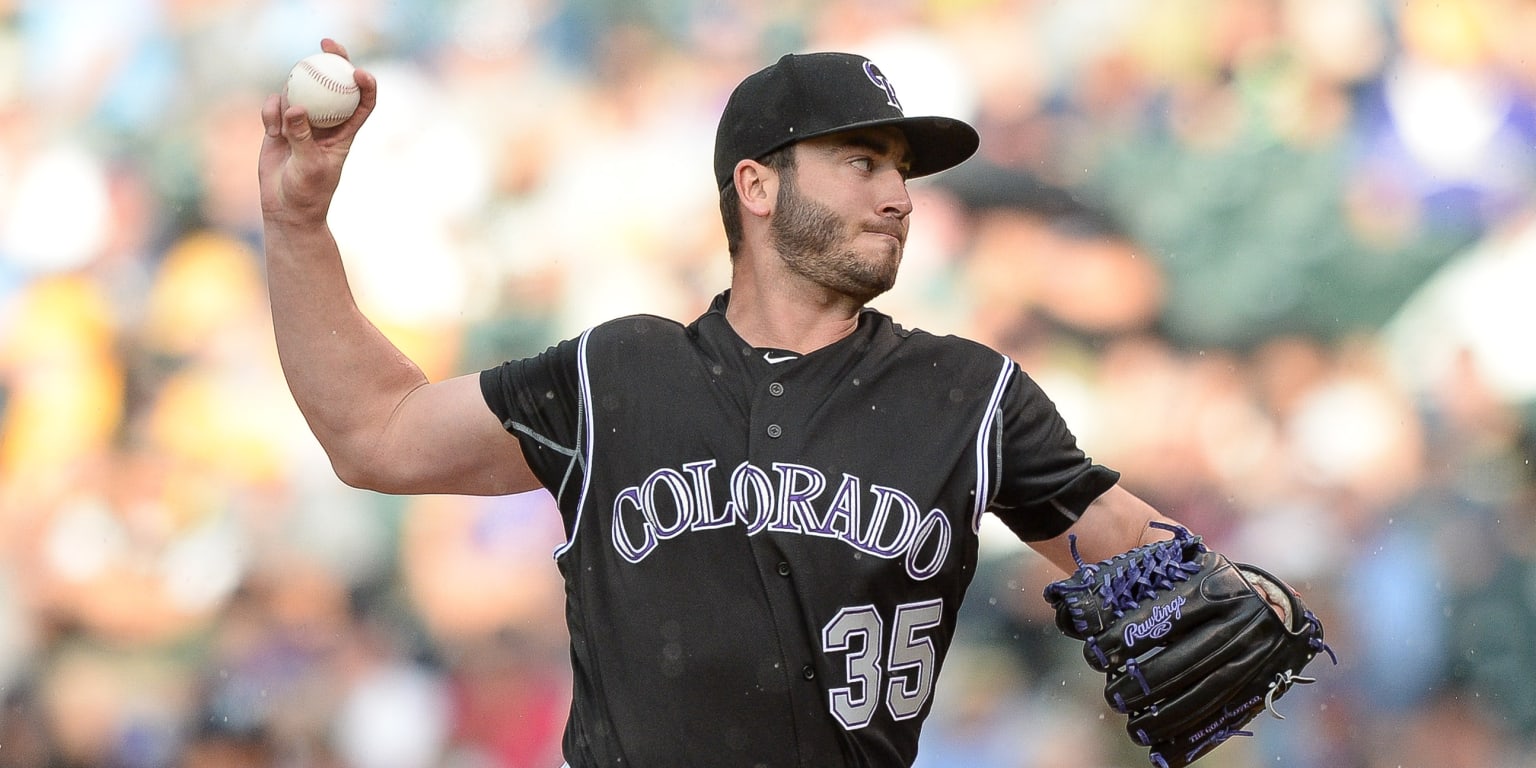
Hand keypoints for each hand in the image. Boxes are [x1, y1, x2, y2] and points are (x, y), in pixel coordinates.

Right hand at [258, 38, 376, 226]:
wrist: (285, 208)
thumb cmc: (307, 192)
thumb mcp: (309, 165)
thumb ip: (303, 136)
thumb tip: (296, 107)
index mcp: (344, 132)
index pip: (362, 103)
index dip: (366, 84)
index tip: (359, 71)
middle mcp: (326, 123)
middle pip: (333, 84)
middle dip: (333, 60)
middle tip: (326, 43)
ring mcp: (301, 123)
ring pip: (299, 91)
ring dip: (290, 95)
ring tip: (283, 122)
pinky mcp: (279, 127)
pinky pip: (275, 106)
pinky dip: (272, 111)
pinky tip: (272, 128)